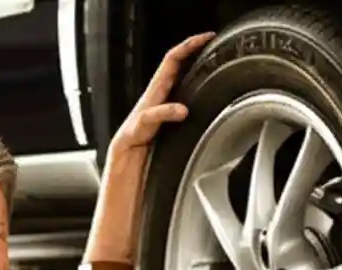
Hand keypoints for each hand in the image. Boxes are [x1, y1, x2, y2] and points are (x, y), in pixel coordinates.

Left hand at [109, 31, 215, 156]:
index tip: (206, 38)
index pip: (172, 59)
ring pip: (184, 78)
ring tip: (216, 61)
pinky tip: (208, 91)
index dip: (188, 46)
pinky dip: (198, 88)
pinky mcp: (170, 116)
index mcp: (154, 91)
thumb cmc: (129, 143)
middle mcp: (160, 94)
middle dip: (196, 51)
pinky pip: (187, 96)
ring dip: (198, 67)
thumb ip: (160, 115)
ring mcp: (166, 104)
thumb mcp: (141, 126)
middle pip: (179, 64)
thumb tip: (183, 109)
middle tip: (215, 44)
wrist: (125, 160)